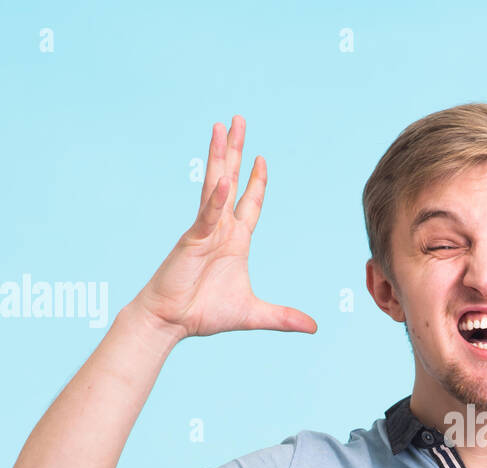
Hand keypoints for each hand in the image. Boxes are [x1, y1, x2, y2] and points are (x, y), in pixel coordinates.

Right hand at [134, 115, 316, 337]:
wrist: (173, 323)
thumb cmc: (205, 313)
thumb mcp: (254, 314)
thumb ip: (284, 317)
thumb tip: (313, 327)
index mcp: (235, 241)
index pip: (250, 203)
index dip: (257, 182)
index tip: (262, 159)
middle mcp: (220, 229)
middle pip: (230, 181)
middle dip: (235, 151)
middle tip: (238, 120)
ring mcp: (205, 231)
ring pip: (215, 186)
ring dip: (220, 156)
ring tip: (222, 126)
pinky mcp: (192, 240)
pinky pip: (207, 215)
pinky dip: (216, 199)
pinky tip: (224, 179)